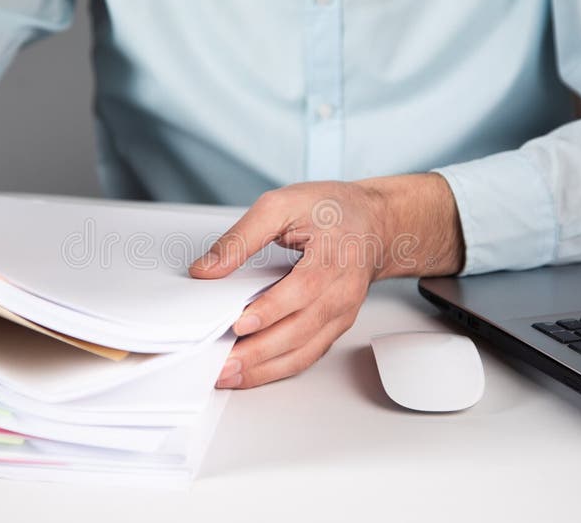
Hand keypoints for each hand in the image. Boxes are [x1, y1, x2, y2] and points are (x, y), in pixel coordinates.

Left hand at [189, 173, 464, 388]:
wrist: (374, 224)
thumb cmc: (331, 211)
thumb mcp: (282, 205)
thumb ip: (242, 236)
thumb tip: (207, 269)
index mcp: (332, 258)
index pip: (303, 289)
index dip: (271, 310)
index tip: (239, 324)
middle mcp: (341, 292)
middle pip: (301, 330)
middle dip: (259, 352)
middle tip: (222, 363)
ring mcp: (341, 313)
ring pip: (304, 351)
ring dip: (265, 369)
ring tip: (229, 375)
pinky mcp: (335, 327)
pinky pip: (308, 354)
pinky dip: (278, 368)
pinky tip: (252, 372)